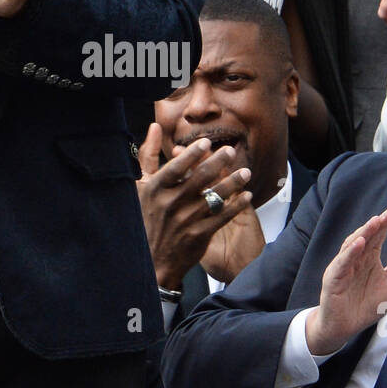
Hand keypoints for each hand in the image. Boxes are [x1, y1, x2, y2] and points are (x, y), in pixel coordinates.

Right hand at [136, 123, 252, 290]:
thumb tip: (155, 127)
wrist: (150, 260)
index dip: (192, 154)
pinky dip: (236, 206)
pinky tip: (246, 196)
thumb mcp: (140, 186)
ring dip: (232, 183)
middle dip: (218, 163)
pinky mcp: (197, 236)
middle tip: (231, 151)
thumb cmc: (144, 218)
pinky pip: (221, 217)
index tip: (207, 142)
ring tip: (245, 173)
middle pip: (198, 179)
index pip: (175, 168)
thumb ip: (148, 155)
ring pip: (213, 198)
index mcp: (154, 190)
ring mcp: (184, 221)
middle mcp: (169, 205)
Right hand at [305, 206, 386, 356]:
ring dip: (363, 234)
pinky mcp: (333, 279)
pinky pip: (342, 263)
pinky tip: (358, 244)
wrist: (344, 328)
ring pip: (352, 246)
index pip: (376, 238)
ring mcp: (343, 268)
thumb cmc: (365, 305)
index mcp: (368, 259)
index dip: (384, 224)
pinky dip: (349, 253)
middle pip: (365, 238)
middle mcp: (355, 259)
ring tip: (374, 223)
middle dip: (376, 225)